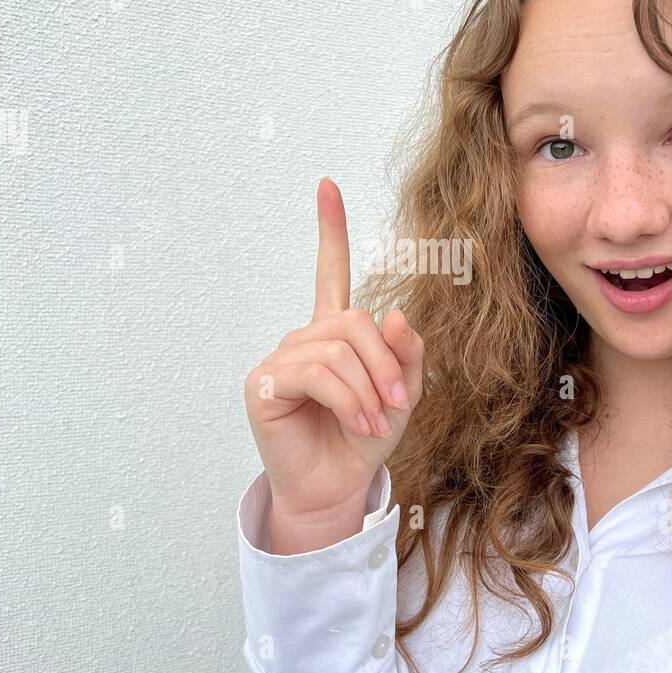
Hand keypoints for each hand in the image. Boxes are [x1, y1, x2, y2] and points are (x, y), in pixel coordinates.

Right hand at [243, 177, 423, 525]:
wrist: (336, 486)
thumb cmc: (365, 438)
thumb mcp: (402, 392)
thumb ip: (406, 353)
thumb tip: (396, 313)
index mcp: (336, 332)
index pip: (331, 272)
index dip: (330, 230)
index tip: (327, 186)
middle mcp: (305, 337)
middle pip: (353, 321)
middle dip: (384, 360)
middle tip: (399, 402)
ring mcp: (282, 357)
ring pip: (337, 350)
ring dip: (368, 387)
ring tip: (377, 421)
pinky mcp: (265, 383)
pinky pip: (317, 374)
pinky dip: (347, 399)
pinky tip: (359, 422)